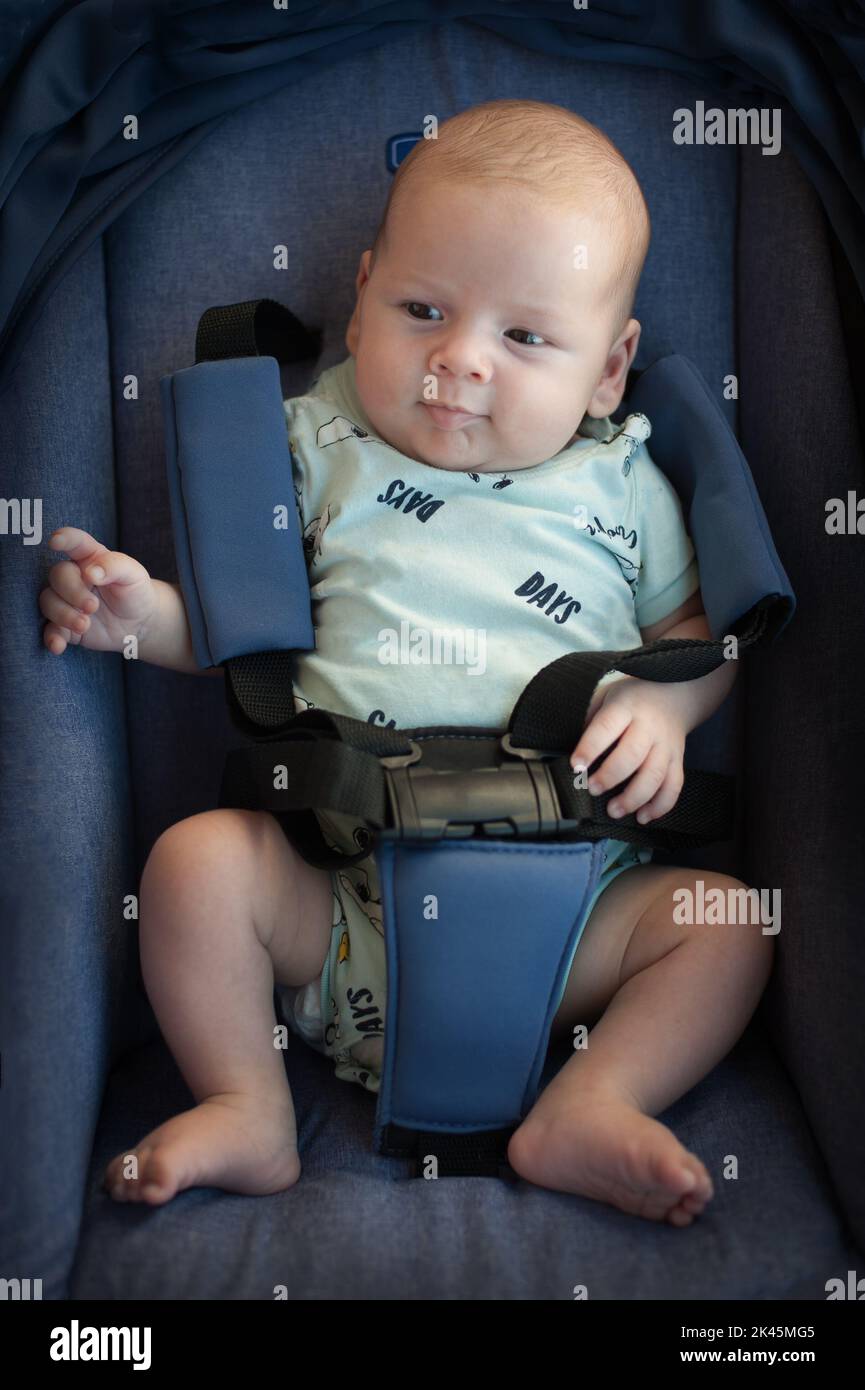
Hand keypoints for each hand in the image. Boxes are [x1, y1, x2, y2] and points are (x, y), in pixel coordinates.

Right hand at [40, 527, 157, 655]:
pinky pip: (49, 629)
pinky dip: (51, 638)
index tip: (55, 541)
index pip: (75, 542)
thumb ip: (115, 566)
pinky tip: (58, 646)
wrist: (140, 623)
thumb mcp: (134, 575)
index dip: (64, 538)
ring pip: (48, 602)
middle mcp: (73, 577)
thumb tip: (90, 572)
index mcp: (90, 558)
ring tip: (85, 624)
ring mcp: (66, 601)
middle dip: (72, 592)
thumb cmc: (135, 592)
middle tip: (93, 607)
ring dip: (63, 615)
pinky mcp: (64, 624)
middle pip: (57, 576)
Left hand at [570, 678, 686, 824]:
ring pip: (655, 775)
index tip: (576, 766)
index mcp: (626, 707)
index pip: (607, 727)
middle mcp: (649, 726)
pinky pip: (673, 786)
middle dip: (610, 776)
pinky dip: (660, 806)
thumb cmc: (633, 699)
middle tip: (593, 789)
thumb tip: (572, 751)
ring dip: (634, 798)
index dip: (590, 747)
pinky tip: (643, 817)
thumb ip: (590, 719)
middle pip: (632, 755)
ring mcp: (666, 745)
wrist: (674, 694)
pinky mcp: (678, 760)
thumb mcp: (607, 696)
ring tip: (614, 811)